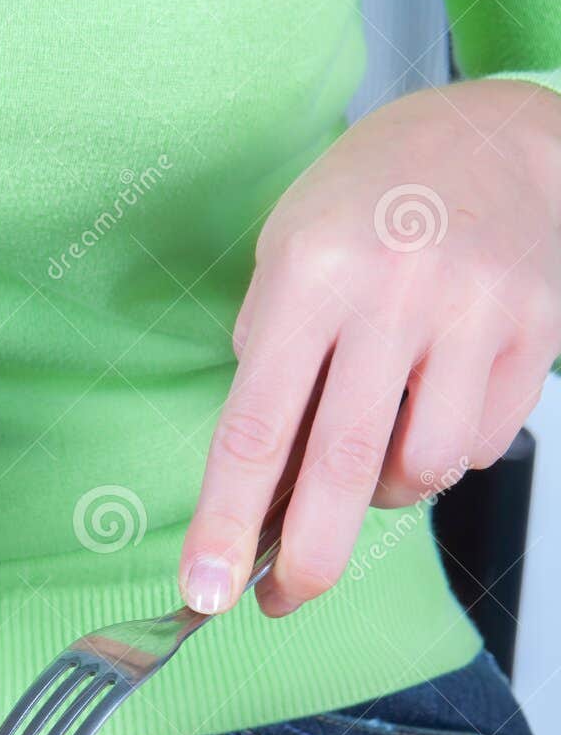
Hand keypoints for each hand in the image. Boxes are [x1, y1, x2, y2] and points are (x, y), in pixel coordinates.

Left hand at [180, 80, 560, 617]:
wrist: (490, 135)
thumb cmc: (365, 208)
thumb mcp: (286, 259)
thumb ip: (271, 371)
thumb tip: (262, 503)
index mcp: (310, 272)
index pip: (254, 427)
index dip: (226, 523)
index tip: (206, 590)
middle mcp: (394, 290)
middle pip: (342, 464)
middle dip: (307, 557)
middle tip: (279, 599)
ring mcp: (475, 310)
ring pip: (423, 468)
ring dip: (387, 489)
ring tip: (375, 440)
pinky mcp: (536, 329)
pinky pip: (483, 445)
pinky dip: (448, 450)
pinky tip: (435, 399)